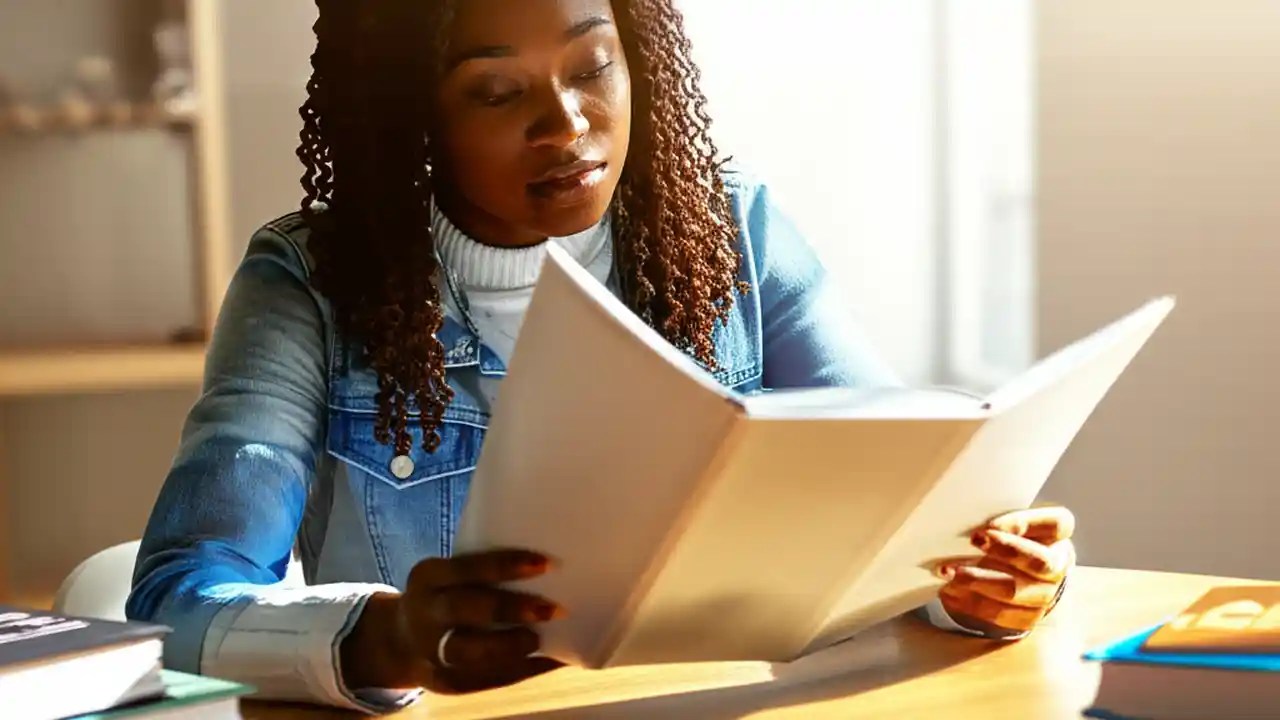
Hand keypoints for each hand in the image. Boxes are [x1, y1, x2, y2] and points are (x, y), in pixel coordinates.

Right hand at [342, 549, 566, 693]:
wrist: (403, 641)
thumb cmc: (446, 598)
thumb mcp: (448, 577)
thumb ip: (483, 572)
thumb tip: (548, 569)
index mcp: (429, 577)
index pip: (466, 567)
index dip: (505, 565)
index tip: (544, 564)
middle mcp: (425, 612)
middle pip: (464, 608)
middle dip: (509, 608)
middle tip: (552, 609)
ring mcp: (430, 650)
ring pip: (469, 651)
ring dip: (511, 646)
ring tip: (541, 640)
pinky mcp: (443, 681)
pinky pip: (482, 679)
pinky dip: (518, 671)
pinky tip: (548, 662)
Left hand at [935, 506, 1075, 635]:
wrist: (1009, 574)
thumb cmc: (1002, 537)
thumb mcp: (1005, 521)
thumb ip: (994, 517)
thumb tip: (961, 516)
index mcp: (1057, 533)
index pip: (1056, 524)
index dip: (1023, 523)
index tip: (989, 525)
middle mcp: (1058, 564)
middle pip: (1038, 561)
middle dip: (1003, 552)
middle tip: (972, 542)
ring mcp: (1046, 594)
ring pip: (1015, 591)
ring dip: (978, 581)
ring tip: (949, 571)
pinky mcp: (1026, 618)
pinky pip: (999, 613)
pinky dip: (970, 602)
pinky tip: (950, 590)